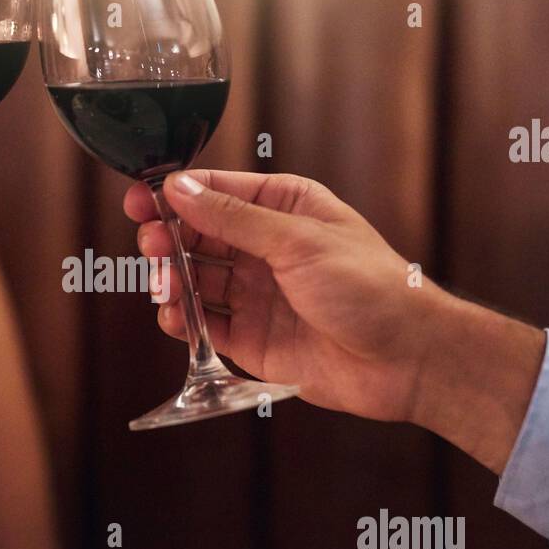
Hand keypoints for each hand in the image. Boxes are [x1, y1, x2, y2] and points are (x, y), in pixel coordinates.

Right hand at [126, 170, 544, 471]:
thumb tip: (181, 188)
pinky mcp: (254, 339)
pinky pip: (206, 327)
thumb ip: (233, 217)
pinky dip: (184, 323)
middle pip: (199, 237)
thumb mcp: (298, 241)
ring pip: (197, 282)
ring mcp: (259, 295)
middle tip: (151, 247)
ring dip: (173, 282)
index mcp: (285, 209)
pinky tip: (174, 318)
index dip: (175, 195)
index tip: (140, 200)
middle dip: (169, 240)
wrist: (407, 359)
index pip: (217, 192)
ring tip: (164, 287)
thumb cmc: (372, 288)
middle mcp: (268, 249)